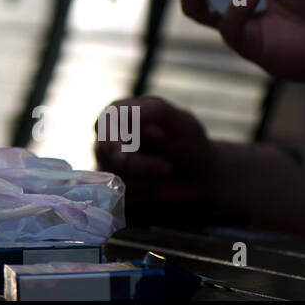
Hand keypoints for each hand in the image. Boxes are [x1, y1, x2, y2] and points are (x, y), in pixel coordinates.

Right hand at [94, 97, 216, 203]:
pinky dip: (139, 193)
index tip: (126, 152)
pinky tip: (154, 184)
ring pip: (111, 174)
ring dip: (143, 179)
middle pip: (106, 151)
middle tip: (166, 167)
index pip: (104, 122)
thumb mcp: (181, 123)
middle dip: (137, 164)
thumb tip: (119, 111)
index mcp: (120, 113)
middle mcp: (108, 136)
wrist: (200, 178)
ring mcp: (108, 161)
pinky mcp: (112, 185)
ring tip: (164, 171)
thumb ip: (154, 110)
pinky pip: (115, 193)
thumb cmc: (191, 145)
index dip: (112, 138)